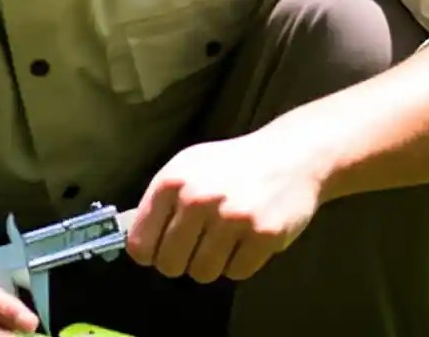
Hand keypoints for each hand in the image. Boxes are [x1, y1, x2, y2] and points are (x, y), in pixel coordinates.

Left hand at [124, 129, 327, 283]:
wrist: (292, 154)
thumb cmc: (231, 165)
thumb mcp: (187, 168)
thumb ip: (161, 203)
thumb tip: (136, 244)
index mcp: (171, 182)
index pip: (139, 244)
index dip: (150, 253)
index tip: (162, 249)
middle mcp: (197, 199)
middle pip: (169, 265)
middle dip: (181, 262)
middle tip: (198, 246)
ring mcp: (232, 218)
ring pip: (203, 273)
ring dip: (212, 264)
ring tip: (225, 240)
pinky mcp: (263, 235)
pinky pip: (237, 273)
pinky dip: (241, 263)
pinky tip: (248, 239)